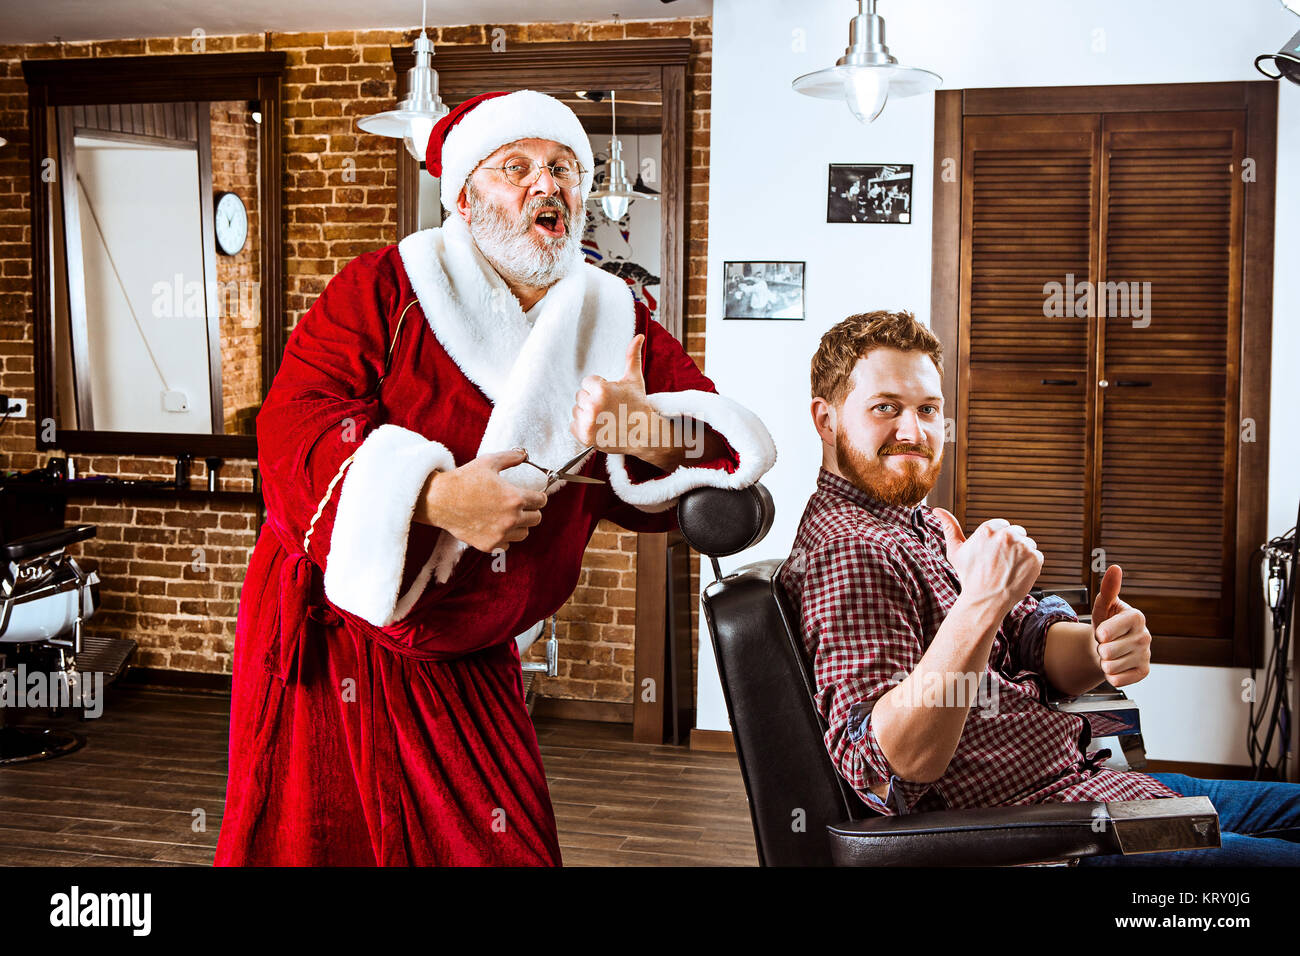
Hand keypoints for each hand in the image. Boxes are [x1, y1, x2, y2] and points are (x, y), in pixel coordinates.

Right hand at [416, 449, 546, 552]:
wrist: (440, 500)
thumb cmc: (464, 479)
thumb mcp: (488, 462)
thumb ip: (510, 458)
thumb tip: (523, 455)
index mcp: (514, 498)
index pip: (541, 501)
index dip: (538, 496)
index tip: (533, 496)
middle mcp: (511, 519)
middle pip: (537, 519)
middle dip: (531, 511)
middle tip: (521, 506)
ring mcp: (501, 534)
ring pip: (524, 533)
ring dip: (520, 525)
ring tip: (508, 516)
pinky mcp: (489, 545)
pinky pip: (507, 544)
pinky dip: (504, 537)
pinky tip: (495, 526)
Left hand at [570, 333, 657, 453]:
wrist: (645, 435)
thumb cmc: (639, 405)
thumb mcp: (634, 379)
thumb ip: (632, 356)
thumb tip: (639, 335)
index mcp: (601, 389)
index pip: (587, 382)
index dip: (600, 388)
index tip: (612, 397)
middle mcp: (593, 406)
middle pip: (580, 396)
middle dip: (593, 400)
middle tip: (610, 408)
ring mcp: (588, 423)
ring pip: (576, 410)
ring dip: (587, 413)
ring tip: (605, 417)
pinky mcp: (585, 437)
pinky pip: (573, 426)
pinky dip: (583, 427)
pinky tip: (599, 427)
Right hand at [931, 509, 1042, 616]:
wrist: (985, 600)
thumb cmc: (969, 577)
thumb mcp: (955, 551)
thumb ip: (949, 527)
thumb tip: (937, 510)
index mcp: (988, 529)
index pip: (1002, 525)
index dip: (998, 540)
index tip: (993, 553)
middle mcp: (1006, 535)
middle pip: (1016, 533)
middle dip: (1011, 545)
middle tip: (1000, 563)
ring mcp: (1022, 546)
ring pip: (1027, 544)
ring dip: (1021, 554)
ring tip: (1008, 569)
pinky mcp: (1035, 558)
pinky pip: (1036, 556)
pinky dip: (1030, 565)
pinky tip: (1017, 573)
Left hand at [1090, 565, 1150, 687]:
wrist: (1107, 646)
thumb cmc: (1105, 623)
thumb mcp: (1102, 606)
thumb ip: (1108, 589)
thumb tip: (1115, 568)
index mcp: (1136, 617)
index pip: (1117, 627)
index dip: (1105, 631)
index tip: (1100, 633)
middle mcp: (1145, 636)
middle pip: (1110, 650)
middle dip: (1099, 648)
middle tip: (1104, 644)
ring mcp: (1146, 655)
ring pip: (1112, 666)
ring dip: (1103, 662)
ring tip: (1108, 654)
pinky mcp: (1144, 672)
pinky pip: (1118, 679)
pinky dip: (1111, 675)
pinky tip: (1115, 666)